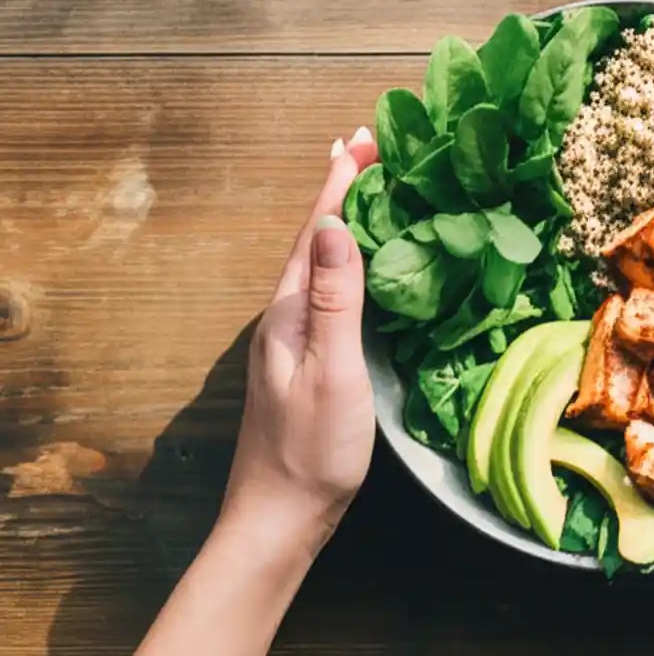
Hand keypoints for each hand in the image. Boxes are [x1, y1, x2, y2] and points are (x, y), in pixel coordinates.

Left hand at [225, 128, 379, 536]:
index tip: (363, 138)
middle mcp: (286, 318)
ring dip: (344, 223)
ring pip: (322, 265)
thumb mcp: (332, 372)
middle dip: (343, 191)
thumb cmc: (312, 450)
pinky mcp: (307, 362)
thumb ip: (336, 301)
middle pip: (316, 240)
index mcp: (291, 312)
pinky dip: (349, 263)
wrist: (280, 517)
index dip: (340, 183)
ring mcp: (294, 341)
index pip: (317, 232)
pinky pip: (330, 293)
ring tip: (369, 191)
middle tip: (371, 148)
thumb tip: (337, 226)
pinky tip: (363, 268)